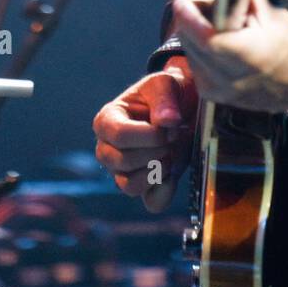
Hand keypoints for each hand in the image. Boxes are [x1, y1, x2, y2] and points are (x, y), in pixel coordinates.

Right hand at [92, 60, 198, 212]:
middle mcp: (107, 149)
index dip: (151, 135)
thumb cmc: (164, 94)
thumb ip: (164, 98)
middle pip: (123, 162)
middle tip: (175, 137)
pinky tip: (174, 171)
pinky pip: (152, 202)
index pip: (120, 136)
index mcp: (106, 121)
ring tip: (172, 152)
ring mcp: (121, 172)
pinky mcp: (142, 188)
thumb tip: (167, 122)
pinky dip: (167, 190)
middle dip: (157, 151)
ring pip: (131, 185)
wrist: (180, 108)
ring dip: (159, 170)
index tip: (171, 127)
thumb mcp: (164, 84)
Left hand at [171, 0, 287, 114]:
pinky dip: (200, 49)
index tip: (183, 0)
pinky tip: (220, 43)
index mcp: (247, 56)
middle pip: (190, 41)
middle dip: (193, 19)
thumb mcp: (266, 6)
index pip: (205, 38)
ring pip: (188, 51)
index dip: (189, 17)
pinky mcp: (213, 96)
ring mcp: (219, 91)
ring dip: (195, 34)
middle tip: (210, 4)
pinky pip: (194, 64)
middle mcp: (228, 79)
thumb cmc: (287, 40)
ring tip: (221, 25)